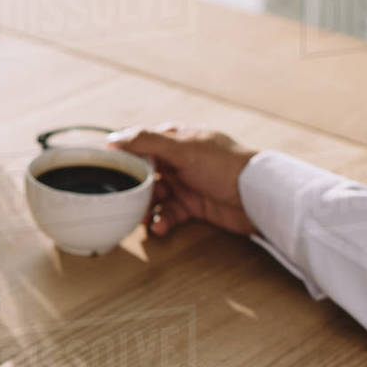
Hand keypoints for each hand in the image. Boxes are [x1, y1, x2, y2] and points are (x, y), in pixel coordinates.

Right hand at [107, 125, 257, 236]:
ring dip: (146, 209)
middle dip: (134, 189)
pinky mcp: (194, 205)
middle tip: (124, 201)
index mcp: (177, 140)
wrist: (259, 196)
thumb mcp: (183, 149)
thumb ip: (147, 142)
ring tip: (143, 220)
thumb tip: (113, 139)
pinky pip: (169, 213)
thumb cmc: (225, 166)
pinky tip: (160, 227)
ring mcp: (187, 183)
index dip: (125, 156)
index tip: (107, 169)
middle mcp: (180, 160)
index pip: (142, 144)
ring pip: (155, 196)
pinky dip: (162, 221)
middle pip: (145, 174)